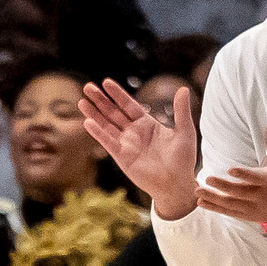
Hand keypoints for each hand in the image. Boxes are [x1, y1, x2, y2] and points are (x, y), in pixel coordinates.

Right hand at [79, 80, 199, 218]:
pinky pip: (108, 142)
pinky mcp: (122, 157)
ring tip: (81, 101)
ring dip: (94, 114)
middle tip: (88, 87)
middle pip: (113, 113)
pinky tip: (87, 122)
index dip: (117, 94)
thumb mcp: (185, 131)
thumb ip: (181, 111)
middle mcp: (134, 132)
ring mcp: (126, 144)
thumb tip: (183, 89)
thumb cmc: (183, 160)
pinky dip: (98, 133)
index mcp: (147, 124)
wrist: (177, 183)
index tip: (106, 82)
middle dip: (101, 100)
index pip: (129, 105)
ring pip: (106, 126)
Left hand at [196, 122, 266, 224]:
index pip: (255, 178)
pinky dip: (213, 207)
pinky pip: (226, 211)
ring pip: (230, 203)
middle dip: (223, 186)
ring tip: (198, 190)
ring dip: (213, 197)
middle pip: (239, 191)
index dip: (243, 174)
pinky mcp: (243, 214)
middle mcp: (259, 195)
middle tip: (208, 178)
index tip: (230, 169)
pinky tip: (201, 201)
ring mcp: (250, 207)